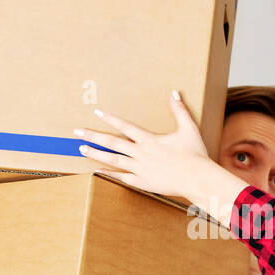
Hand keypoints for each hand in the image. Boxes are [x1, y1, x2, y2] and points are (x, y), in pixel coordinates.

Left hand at [75, 91, 215, 199]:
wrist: (197, 178)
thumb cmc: (195, 154)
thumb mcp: (188, 129)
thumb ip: (179, 110)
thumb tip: (174, 93)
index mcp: (150, 140)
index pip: (125, 126)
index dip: (110, 119)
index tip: (96, 113)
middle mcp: (141, 153)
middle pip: (112, 143)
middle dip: (93, 136)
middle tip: (77, 132)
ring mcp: (140, 168)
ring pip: (113, 160)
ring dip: (96, 153)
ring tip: (81, 149)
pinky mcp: (142, 182)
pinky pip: (121, 177)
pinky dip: (108, 174)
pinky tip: (97, 170)